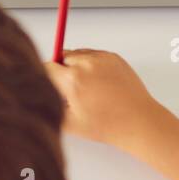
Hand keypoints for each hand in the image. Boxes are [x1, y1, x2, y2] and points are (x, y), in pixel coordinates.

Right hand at [42, 49, 166, 148]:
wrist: (138, 121)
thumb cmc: (107, 125)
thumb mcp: (69, 123)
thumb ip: (50, 105)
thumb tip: (40, 94)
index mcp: (72, 80)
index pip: (46, 67)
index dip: (46, 77)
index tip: (49, 85)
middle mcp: (86, 64)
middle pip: (60, 58)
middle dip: (61, 72)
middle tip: (71, 91)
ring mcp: (101, 58)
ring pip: (76, 54)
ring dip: (75, 66)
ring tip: (86, 88)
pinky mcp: (113, 56)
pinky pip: (92, 54)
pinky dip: (90, 64)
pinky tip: (98, 83)